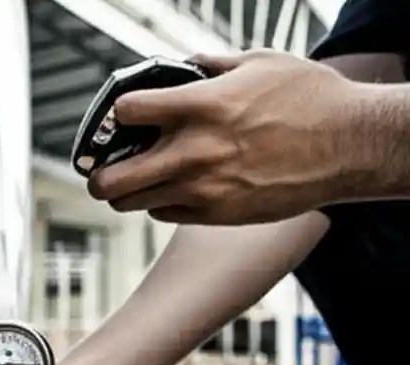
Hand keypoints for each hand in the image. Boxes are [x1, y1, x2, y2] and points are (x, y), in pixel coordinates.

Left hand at [87, 50, 365, 224]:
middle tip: (105, 164)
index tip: (123, 115)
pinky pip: (164, 214)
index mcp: (201, 108)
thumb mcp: (258, 63)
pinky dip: (160, 201)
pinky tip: (173, 187)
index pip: (126, 111)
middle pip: (110, 179)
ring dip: (127, 190)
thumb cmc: (310, 99)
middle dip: (99, 171)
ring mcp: (203, 189)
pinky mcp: (217, 214)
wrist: (352, 145)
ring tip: (138, 176)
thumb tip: (180, 67)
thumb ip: (209, 66)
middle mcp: (194, 153)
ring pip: (130, 203)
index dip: (117, 113)